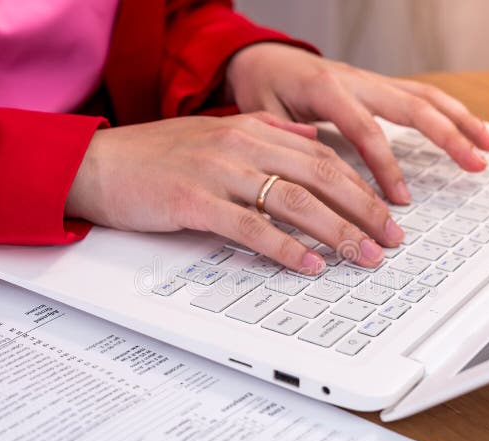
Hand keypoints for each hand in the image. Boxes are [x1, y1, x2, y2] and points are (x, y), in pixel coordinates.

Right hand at [65, 112, 404, 273]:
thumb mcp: (216, 133)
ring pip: (294, 201)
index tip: (386, 211)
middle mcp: (241, 145)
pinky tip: (309, 263)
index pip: (323, 155)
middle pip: (320, 176)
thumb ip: (266, 132)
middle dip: (363, 209)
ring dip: (336, 231)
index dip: (361, 185)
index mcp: (251, 129)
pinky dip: (285, 248)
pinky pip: (251, 227)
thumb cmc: (156, 156)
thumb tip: (310, 139)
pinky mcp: (195, 201)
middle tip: (390, 239)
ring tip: (363, 255)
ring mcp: (219, 172)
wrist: (99, 164)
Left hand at [226, 43, 488, 204]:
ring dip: (461, 120)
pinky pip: (420, 95)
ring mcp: (372, 81)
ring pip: (425, 96)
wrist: (264, 56)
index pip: (365, 129)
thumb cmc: (262, 86)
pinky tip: (472, 129)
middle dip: (448, 136)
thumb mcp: (262, 114)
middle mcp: (357, 80)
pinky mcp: (379, 87)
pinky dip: (450, 112)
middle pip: (412, 106)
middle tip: (475, 164)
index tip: (399, 200)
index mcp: (326, 88)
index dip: (384, 166)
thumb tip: (314, 169)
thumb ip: (286, 139)